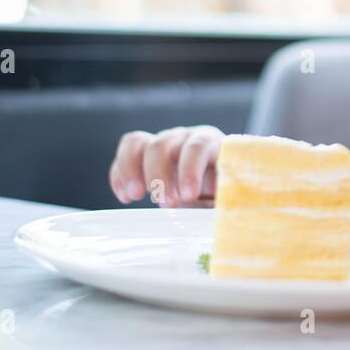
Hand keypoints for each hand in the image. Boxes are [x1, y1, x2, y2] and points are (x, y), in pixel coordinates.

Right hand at [109, 125, 223, 206]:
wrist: (215, 191)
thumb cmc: (225, 195)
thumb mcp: (228, 199)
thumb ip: (221, 202)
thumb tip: (208, 212)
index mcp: (213, 144)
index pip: (198, 146)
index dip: (190, 169)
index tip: (188, 195)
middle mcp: (185, 138)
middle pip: (163, 144)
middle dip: (160, 175)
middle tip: (166, 204)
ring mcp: (163, 143)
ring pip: (139, 143)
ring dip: (132, 169)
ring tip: (135, 196)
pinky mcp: (144, 154)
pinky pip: (126, 154)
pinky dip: (120, 174)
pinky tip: (125, 197)